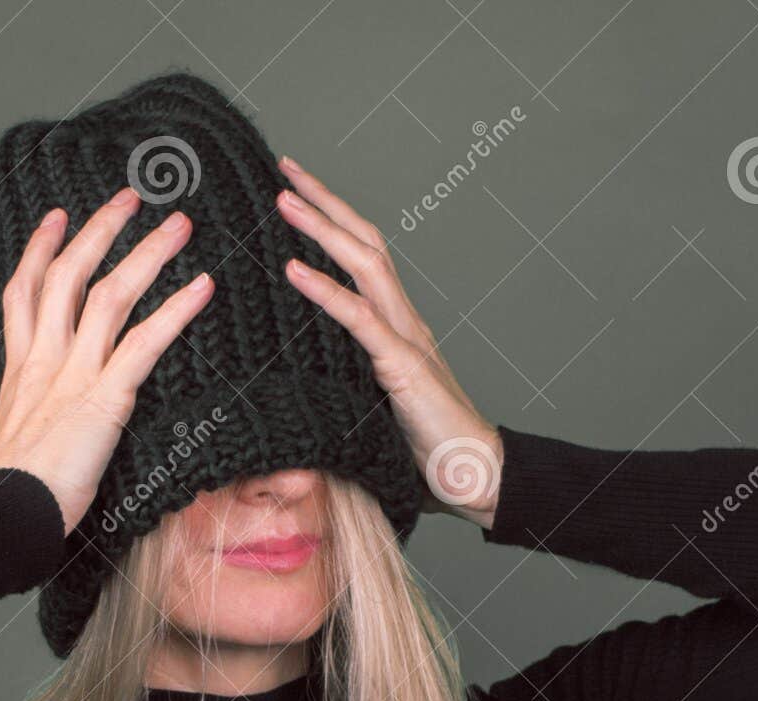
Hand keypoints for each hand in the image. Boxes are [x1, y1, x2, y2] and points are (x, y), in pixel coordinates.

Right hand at [0, 186, 214, 533]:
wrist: (7, 515)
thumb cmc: (4, 492)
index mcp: (19, 370)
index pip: (26, 292)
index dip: (43, 249)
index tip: (59, 216)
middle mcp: (45, 359)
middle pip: (70, 274)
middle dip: (101, 229)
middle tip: (131, 196)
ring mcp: (74, 374)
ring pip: (111, 294)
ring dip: (149, 254)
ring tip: (180, 225)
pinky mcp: (106, 398)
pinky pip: (146, 343)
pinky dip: (178, 312)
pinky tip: (204, 288)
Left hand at [274, 156, 502, 527]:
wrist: (472, 475)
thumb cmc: (425, 450)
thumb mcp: (374, 406)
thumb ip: (348, 382)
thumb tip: (301, 382)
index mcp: (397, 327)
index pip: (362, 258)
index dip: (332, 220)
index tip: (295, 191)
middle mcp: (404, 321)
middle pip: (365, 242)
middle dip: (325, 202)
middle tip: (285, 167)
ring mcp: (406, 339)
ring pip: (364, 265)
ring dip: (323, 229)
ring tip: (285, 201)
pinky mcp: (403, 367)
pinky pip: (360, 319)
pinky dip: (325, 290)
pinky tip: (294, 269)